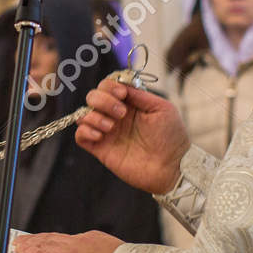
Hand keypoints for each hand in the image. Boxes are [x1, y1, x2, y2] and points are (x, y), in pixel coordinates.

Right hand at [74, 79, 188, 194]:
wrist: (172, 167)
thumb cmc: (172, 137)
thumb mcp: (162, 108)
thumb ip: (140, 95)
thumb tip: (121, 85)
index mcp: (130, 104)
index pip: (109, 86)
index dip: (110, 86)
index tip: (121, 94)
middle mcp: (116, 116)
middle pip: (93, 96)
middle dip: (102, 100)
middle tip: (121, 113)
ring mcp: (108, 133)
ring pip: (84, 114)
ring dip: (94, 116)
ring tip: (111, 127)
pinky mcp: (101, 150)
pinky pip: (80, 136)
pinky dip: (85, 131)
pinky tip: (101, 135)